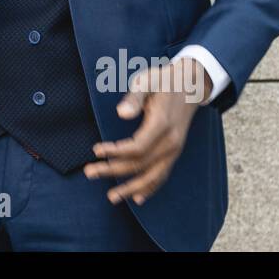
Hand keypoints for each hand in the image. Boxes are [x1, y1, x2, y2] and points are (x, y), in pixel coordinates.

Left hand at [82, 57, 211, 204]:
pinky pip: (163, 175)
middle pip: (140, 164)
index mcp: (162, 124)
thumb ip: (134, 97)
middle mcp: (171, 141)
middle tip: (89, 172)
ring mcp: (175, 149)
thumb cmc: (163, 80)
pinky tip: (138, 198)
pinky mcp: (174, 152)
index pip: (137, 147)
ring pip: (153, 176)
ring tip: (111, 197)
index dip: (115, 152)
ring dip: (131, 188)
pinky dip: (151, 188)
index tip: (96, 150)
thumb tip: (121, 113)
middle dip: (113, 170)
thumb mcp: (147, 80)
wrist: (190, 84)